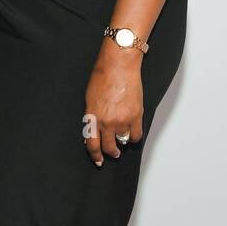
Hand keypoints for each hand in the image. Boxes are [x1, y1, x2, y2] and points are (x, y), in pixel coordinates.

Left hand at [83, 41, 143, 166]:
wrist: (119, 65)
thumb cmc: (102, 76)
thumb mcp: (89, 98)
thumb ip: (92, 115)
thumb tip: (94, 129)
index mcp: (92, 117)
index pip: (92, 144)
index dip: (96, 155)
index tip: (99, 160)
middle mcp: (106, 121)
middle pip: (108, 146)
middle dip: (111, 152)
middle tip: (114, 153)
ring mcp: (122, 120)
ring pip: (123, 141)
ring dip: (123, 142)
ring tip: (123, 138)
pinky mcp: (136, 115)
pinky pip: (136, 135)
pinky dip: (134, 137)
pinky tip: (133, 134)